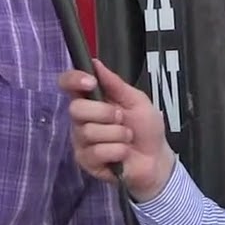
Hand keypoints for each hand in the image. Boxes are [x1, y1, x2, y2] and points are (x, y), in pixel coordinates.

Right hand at [59, 59, 177, 202]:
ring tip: (126, 137)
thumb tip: (96, 63)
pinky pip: (97, 152)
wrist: (156, 158)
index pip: (68, 84)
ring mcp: (81, 141)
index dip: (74, 80)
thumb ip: (115, 84)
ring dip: (117, 134)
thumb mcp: (136, 100)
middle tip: (122, 118)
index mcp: (92, 99)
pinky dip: (117, 150)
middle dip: (105, 113)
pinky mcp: (86, 161)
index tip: (91, 82)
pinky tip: (123, 153)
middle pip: (75, 108)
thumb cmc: (146, 128)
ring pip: (88, 131)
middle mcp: (81, 119)